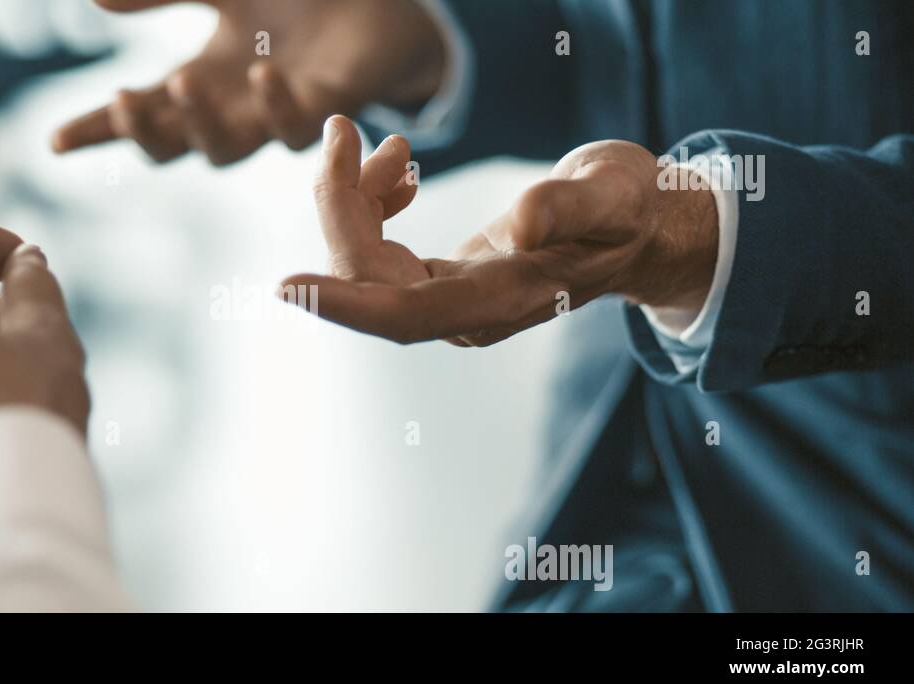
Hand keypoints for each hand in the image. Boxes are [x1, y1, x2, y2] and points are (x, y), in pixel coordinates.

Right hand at [51, 0, 444, 164]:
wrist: (377, 8)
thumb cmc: (294, 4)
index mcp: (199, 83)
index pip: (136, 116)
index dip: (96, 132)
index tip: (55, 141)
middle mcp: (231, 111)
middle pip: (174, 147)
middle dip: (144, 130)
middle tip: (122, 99)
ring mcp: (275, 118)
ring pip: (228, 149)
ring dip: (202, 123)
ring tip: (183, 80)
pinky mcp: (326, 112)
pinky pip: (296, 128)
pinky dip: (277, 106)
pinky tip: (263, 75)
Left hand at [280, 116, 718, 345]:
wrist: (636, 225)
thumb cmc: (629, 208)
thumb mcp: (615, 196)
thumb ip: (570, 209)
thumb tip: (522, 224)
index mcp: (499, 302)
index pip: (405, 314)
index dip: (345, 302)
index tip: (287, 286)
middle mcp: (461, 314)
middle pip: (368, 275)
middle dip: (339, 202)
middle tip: (343, 129)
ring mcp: (445, 301)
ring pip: (363, 260)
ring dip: (353, 196)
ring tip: (392, 146)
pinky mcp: (435, 280)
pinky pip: (376, 249)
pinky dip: (370, 202)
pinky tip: (398, 171)